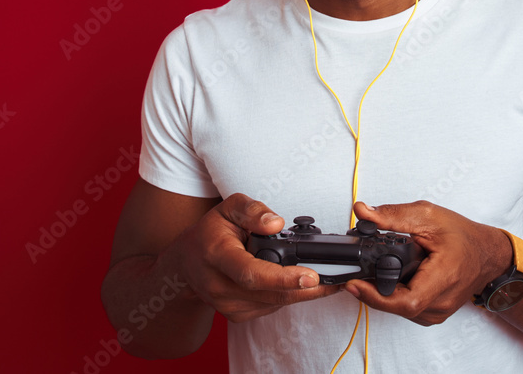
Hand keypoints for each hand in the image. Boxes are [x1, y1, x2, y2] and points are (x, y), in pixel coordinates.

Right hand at [174, 193, 339, 321]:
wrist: (186, 263)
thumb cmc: (211, 232)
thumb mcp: (228, 208)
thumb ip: (252, 210)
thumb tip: (276, 223)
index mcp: (216, 255)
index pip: (251, 272)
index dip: (283, 277)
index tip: (311, 276)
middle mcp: (219, 285)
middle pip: (269, 293)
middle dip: (306, 289)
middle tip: (336, 281)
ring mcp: (226, 305)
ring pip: (273, 303)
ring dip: (302, 294)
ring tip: (327, 280)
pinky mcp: (236, 315)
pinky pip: (270, 307)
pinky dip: (288, 296)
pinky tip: (299, 283)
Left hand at [345, 201, 511, 325]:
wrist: (487, 254)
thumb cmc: (464, 236)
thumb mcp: (428, 216)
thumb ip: (393, 215)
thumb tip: (363, 212)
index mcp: (444, 277)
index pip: (406, 301)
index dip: (375, 296)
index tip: (354, 283)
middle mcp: (442, 301)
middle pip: (398, 306)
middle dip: (373, 289)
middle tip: (358, 271)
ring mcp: (439, 311)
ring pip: (401, 310)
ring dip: (384, 294)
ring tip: (378, 272)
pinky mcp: (435, 314)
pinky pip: (409, 310)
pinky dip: (396, 296)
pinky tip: (393, 280)